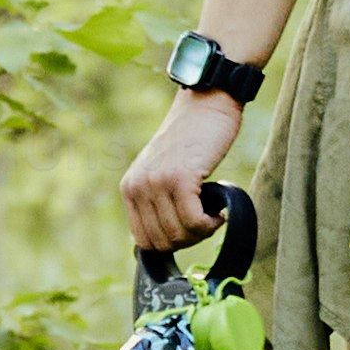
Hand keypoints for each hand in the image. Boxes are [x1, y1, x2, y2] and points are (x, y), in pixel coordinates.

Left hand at [121, 88, 242, 250]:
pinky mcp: (180, 178)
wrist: (206, 104)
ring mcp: (157, 182)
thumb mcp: (161, 171)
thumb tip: (169, 240)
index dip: (171, 244)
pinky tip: (219, 211)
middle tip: (206, 221)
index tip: (190, 229)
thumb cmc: (192, 140)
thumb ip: (156, 200)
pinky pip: (195, 222)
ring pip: (180, 235)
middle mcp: (138, 187)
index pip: (144, 241)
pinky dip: (211, 224)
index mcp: (129, 188)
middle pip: (163, 243)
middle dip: (189, 240)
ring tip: (213, 213)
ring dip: (203, 232)